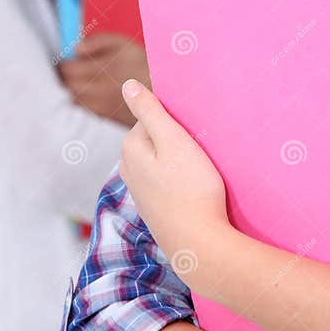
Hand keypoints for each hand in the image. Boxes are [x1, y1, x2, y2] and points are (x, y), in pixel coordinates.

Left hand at [58, 33, 149, 126]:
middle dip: (68, 77)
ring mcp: (101, 105)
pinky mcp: (106, 116)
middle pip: (69, 85)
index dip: (65, 63)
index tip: (69, 60)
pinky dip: (85, 100)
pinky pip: (86, 108)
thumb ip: (97, 41)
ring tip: (84, 81)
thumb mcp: (123, 43)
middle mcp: (97, 90)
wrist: (163, 90)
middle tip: (74, 70)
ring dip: (76, 89)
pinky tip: (95, 93)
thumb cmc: (142, 63)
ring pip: (75, 98)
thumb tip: (76, 49)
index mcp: (100, 69)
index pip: (68, 69)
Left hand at [118, 79, 231, 290]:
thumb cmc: (191, 188)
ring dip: (180, 161)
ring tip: (202, 170)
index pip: (151, 117)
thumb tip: (128, 85)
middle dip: (176, 140)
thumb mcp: (173, 140)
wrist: (199, 245)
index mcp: (130, 148)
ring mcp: (141, 193)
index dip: (176, 121)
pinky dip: (181, 181)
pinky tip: (197, 189)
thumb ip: (149, 110)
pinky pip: (168, 183)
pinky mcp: (156, 209)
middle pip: (156, 140)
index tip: (195, 131)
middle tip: (202, 149)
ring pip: (162, 162)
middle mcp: (129, 170)